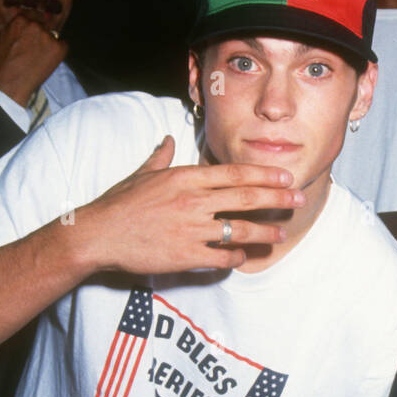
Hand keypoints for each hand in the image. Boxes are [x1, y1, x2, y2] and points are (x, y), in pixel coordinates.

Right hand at [0, 14, 67, 105]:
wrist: (9, 86)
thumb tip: (3, 20)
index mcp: (19, 20)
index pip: (30, 15)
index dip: (29, 25)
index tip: (28, 35)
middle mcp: (35, 25)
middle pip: (42, 24)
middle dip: (38, 33)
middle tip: (33, 47)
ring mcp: (48, 37)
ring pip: (52, 34)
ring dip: (47, 42)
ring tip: (39, 55)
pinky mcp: (58, 50)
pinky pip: (63, 45)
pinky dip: (58, 51)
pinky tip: (49, 59)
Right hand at [73, 136, 305, 276]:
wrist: (98, 235)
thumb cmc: (118, 204)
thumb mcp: (141, 174)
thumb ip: (160, 157)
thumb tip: (167, 139)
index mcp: (185, 177)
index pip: (234, 173)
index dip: (264, 175)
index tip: (285, 177)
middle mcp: (193, 201)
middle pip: (246, 198)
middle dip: (277, 199)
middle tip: (299, 200)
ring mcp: (191, 229)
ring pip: (240, 230)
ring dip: (265, 232)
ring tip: (281, 234)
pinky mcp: (186, 256)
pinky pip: (222, 257)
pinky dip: (236, 257)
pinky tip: (244, 256)